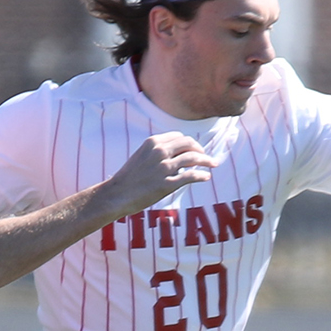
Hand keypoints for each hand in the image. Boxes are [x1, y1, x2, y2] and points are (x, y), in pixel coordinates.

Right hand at [102, 132, 217, 214]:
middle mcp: (159, 152)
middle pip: (189, 144)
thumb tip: (175, 155)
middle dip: (200, 150)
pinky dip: (201, 175)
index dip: (190, 142)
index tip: (195, 148)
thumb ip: (157, 152)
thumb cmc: (128, 178)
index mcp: (153, 142)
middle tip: (206, 156)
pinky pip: (190, 176)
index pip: (179, 136)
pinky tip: (206, 177)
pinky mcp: (167, 184)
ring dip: (206, 161)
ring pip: (193, 158)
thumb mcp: (141, 156)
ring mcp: (164, 168)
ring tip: (213, 164)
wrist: (117, 194)